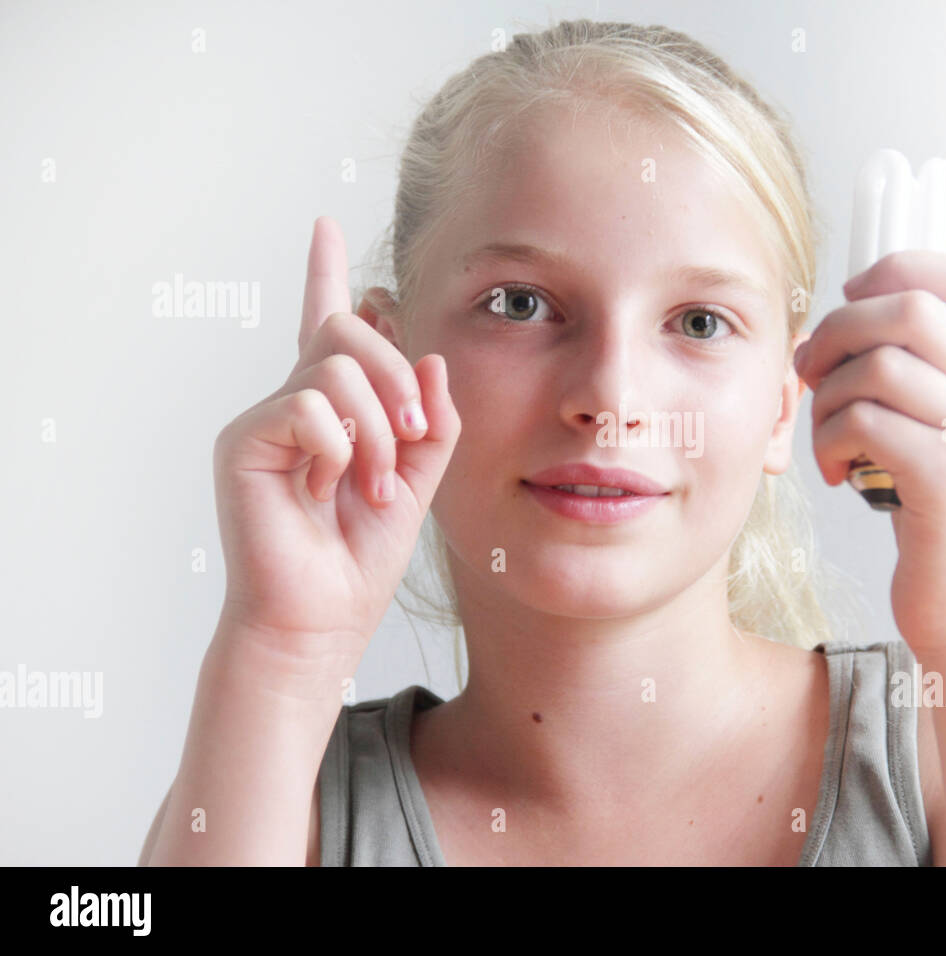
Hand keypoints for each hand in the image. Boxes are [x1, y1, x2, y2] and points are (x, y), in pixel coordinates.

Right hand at [212, 216, 460, 668]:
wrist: (323, 616)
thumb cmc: (362, 554)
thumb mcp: (421, 478)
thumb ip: (433, 419)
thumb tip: (432, 359)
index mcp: (333, 408)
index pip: (326, 324)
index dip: (326, 273)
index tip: (323, 225)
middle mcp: (294, 402)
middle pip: (346, 330)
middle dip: (396, 373)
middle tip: (414, 430)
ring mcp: (265, 419)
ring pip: (336, 367)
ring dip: (378, 427)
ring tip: (375, 482)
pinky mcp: (243, 440)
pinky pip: (308, 406)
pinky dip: (339, 448)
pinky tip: (328, 487)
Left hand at [794, 251, 945, 656]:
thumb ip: (929, 373)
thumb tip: (850, 312)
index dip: (894, 269)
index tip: (849, 301)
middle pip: (909, 307)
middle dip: (838, 329)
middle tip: (809, 369)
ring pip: (878, 364)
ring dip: (827, 395)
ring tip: (824, 435)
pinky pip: (861, 421)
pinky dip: (827, 440)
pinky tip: (833, 471)